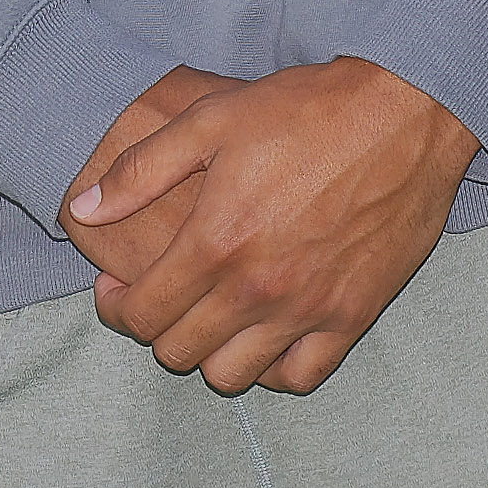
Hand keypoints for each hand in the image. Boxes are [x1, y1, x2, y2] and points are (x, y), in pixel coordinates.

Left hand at [62, 57, 477, 396]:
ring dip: (210, 353)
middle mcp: (257, 289)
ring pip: (232, 376)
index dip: (116, 307)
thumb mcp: (211, 119)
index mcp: (216, 242)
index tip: (116, 288)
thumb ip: (140, 170)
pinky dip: (272, 369)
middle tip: (163, 297)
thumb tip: (81, 209)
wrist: (406, 114)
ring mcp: (307, 309)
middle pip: (179, 352)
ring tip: (212, 317)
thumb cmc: (307, 110)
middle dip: (157, 328)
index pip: (141, 314)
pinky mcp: (353, 317)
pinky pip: (299, 377)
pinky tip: (265, 335)